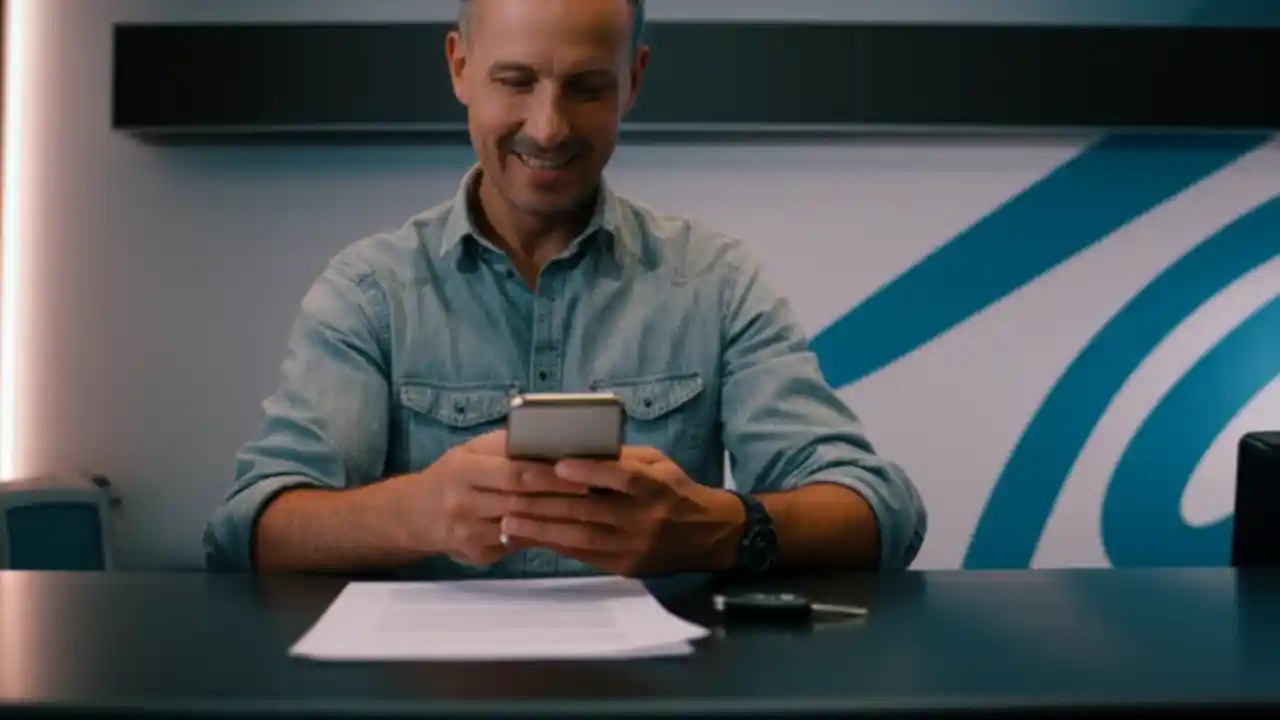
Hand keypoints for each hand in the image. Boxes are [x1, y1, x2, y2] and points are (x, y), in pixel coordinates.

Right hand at [381, 430, 585, 566]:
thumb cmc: (452, 474)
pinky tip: (561, 528)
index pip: (515, 473)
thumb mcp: (470, 451)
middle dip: (560, 498)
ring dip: (555, 519)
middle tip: (593, 493)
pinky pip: (515, 545)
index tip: (580, 472)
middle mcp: (462, 504)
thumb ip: (504, 446)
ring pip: (522, 528)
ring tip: (585, 510)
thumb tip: (549, 440)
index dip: (550, 475)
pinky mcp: (476, 556)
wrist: (414, 514)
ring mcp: (468, 534)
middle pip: (522, 503)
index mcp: (462, 470)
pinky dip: (539, 536)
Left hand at [499, 447, 745, 576]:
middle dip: (546, 504)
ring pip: (580, 538)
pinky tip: (531, 538)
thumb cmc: (676, 491)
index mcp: (656, 488)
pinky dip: (555, 545)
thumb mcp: (659, 465)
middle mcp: (644, 520)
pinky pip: (583, 556)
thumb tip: (579, 449)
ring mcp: (633, 547)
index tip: (558, 465)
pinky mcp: (624, 567)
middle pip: (590, 511)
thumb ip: (624, 459)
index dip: (590, 473)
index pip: (623, 478)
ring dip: (541, 530)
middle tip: (511, 495)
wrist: (708, 537)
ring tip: (509, 522)